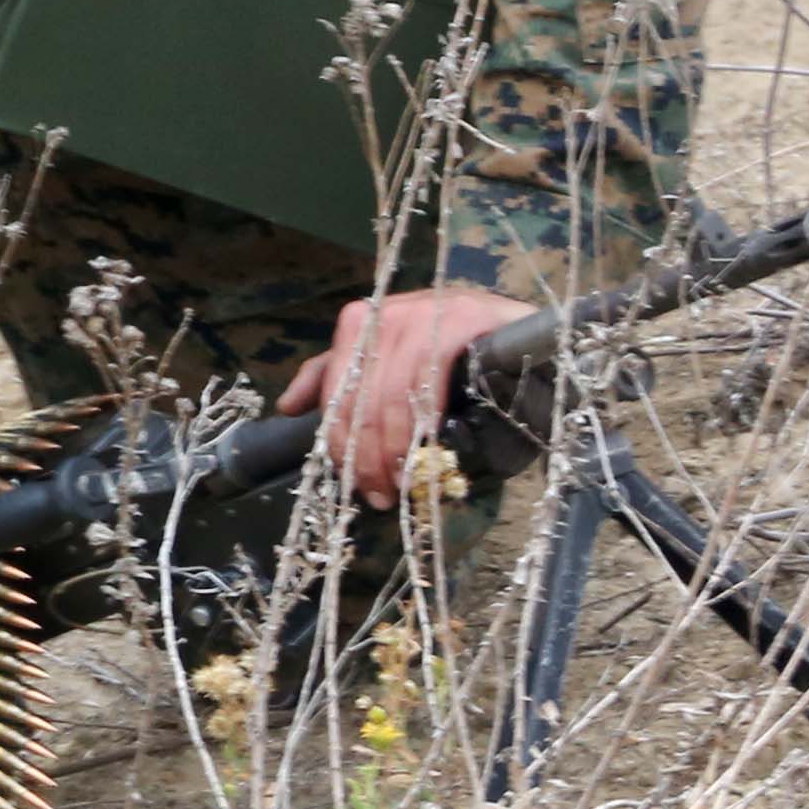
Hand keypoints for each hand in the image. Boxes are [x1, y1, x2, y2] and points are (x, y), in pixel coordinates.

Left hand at [283, 284, 536, 502]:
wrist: (520, 325)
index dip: (338, 441)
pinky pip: (427, 379)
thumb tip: (288, 407)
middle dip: (365, 455)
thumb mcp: (389, 361)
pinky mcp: (460, 321)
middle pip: (360, 396)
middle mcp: (384, 314)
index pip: (335, 390)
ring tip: (402, 485)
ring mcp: (421, 314)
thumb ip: (338, 378)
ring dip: (393, 448)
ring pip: (390, 393)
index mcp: (360, 322)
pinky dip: (422, 419)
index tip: (352, 483)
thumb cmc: (451, 348)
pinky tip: (426, 450)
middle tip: (379, 495)